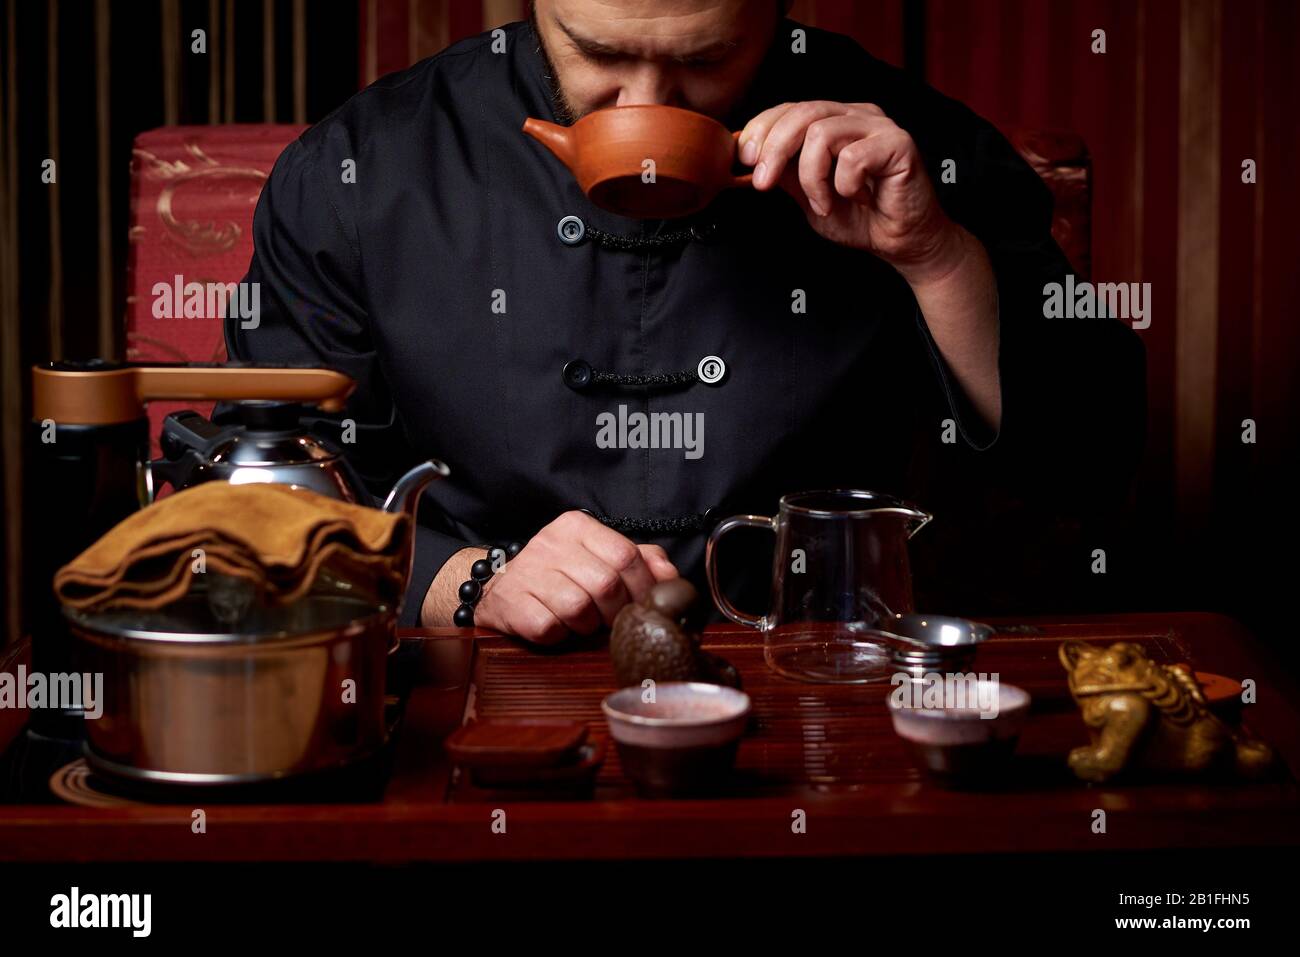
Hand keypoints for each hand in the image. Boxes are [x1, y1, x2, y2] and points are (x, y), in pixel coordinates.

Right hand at [471, 511, 676, 644]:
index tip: (644, 605)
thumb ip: (641, 560)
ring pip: (580, 608)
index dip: (644, 587)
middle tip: (613, 620)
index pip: (626, 555)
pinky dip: (560, 634)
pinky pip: (550, 627)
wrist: (498, 587)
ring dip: (587, 625)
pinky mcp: (512, 602)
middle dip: (617, 611)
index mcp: (577, 527)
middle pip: (607, 584)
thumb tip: (671, 576)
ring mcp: (528, 571)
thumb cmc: (558, 575)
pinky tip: (557, 626)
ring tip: (581, 622)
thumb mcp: (599, 556)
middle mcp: (550, 542)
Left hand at [739, 101, 963, 285]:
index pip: (790, 108)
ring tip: (823, 204)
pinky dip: (844, 185)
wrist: (902, 243)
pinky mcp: (899, 145)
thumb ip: (785, 173)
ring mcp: (879, 126)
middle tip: (762, 183)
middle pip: (802, 112)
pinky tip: (858, 199)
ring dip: (812, 177)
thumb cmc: (861, 218)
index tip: (743, 159)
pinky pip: (854, 157)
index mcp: (835, 120)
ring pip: (822, 132)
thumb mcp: (809, 195)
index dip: (762, 129)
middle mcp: (857, 115)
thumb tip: (746, 159)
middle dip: (773, 149)